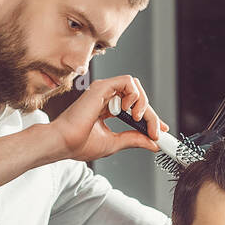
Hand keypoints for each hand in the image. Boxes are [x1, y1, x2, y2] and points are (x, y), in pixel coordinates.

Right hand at [48, 74, 168, 163]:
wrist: (64, 143)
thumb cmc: (80, 144)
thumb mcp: (115, 143)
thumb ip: (134, 139)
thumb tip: (154, 143)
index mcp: (107, 109)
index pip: (134, 108)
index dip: (150, 118)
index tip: (160, 131)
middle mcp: (106, 98)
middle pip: (138, 97)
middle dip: (151, 115)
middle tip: (155, 131)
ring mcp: (104, 91)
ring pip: (135, 86)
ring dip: (143, 103)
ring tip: (137, 119)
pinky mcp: (102, 87)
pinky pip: (127, 81)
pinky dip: (134, 95)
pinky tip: (129, 110)